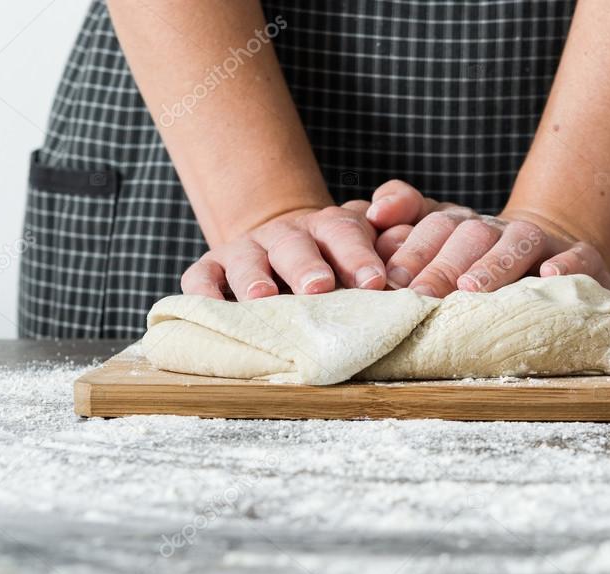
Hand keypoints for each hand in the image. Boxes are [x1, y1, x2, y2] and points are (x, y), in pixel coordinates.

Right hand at [181, 201, 387, 299]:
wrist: (281, 244)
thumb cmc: (332, 261)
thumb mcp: (362, 248)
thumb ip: (386, 251)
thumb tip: (409, 262)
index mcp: (327, 227)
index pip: (344, 234)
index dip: (359, 257)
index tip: (376, 282)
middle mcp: (284, 235)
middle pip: (294, 245)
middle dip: (306, 266)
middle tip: (319, 288)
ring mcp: (245, 250)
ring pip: (245, 260)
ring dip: (253, 277)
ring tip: (263, 297)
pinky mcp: (212, 268)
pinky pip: (201, 278)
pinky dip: (203, 293)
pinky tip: (211, 310)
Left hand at [365, 180, 609, 296]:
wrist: (548, 265)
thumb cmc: (477, 271)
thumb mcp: (434, 249)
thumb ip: (403, 223)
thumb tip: (375, 211)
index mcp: (462, 226)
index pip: (434, 227)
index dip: (411, 251)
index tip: (389, 281)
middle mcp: (500, 229)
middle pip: (471, 234)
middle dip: (442, 265)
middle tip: (420, 295)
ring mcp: (542, 243)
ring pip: (519, 241)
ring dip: (494, 265)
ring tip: (472, 289)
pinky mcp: (583, 260)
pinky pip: (581, 256)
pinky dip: (567, 265)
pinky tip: (549, 276)